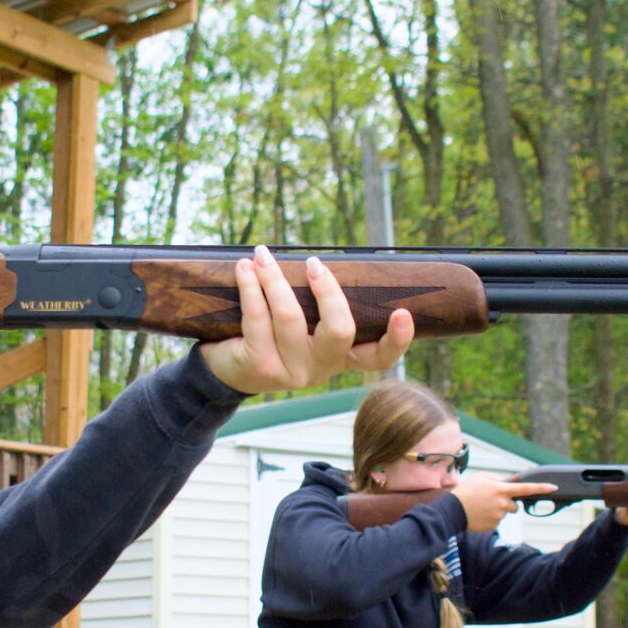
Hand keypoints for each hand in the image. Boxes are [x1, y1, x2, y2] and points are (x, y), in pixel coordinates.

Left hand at [198, 246, 414, 393]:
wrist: (225, 371)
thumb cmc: (269, 337)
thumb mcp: (300, 326)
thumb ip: (315, 306)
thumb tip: (316, 260)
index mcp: (340, 358)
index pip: (378, 358)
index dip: (397, 340)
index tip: (402, 313)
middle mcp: (321, 369)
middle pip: (340, 331)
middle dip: (328, 291)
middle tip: (314, 263)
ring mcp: (292, 372)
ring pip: (291, 317)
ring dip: (274, 278)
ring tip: (262, 255)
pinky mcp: (262, 367)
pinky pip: (258, 319)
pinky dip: (251, 288)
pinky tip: (244, 269)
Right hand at [451, 475, 560, 534]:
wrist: (452, 510)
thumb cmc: (466, 491)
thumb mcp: (481, 477)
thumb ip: (498, 479)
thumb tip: (508, 483)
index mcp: (501, 489)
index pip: (526, 488)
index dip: (541, 488)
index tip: (553, 487)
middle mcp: (503, 503)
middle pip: (515, 505)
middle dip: (507, 503)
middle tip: (490, 500)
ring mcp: (498, 516)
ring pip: (505, 513)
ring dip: (497, 510)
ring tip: (481, 507)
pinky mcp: (493, 526)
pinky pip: (497, 521)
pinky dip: (490, 518)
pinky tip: (480, 514)